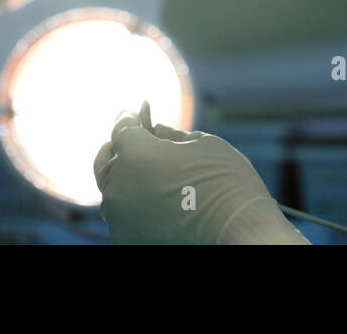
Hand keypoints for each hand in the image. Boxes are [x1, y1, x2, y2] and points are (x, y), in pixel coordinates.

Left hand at [93, 102, 306, 244]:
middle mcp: (119, 184)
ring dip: (122, 176)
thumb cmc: (225, 181)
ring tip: (140, 169)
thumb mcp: (202, 144)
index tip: (137, 110)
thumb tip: (157, 131)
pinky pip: (121, 214)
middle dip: (118, 146)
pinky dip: (130, 202)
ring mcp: (121, 215)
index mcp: (135, 153)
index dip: (130, 117)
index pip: (122, 128)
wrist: (238, 229)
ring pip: (112, 189)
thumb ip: (171, 135)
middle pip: (108, 159)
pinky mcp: (128, 238)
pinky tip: (147, 195)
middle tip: (130, 139)